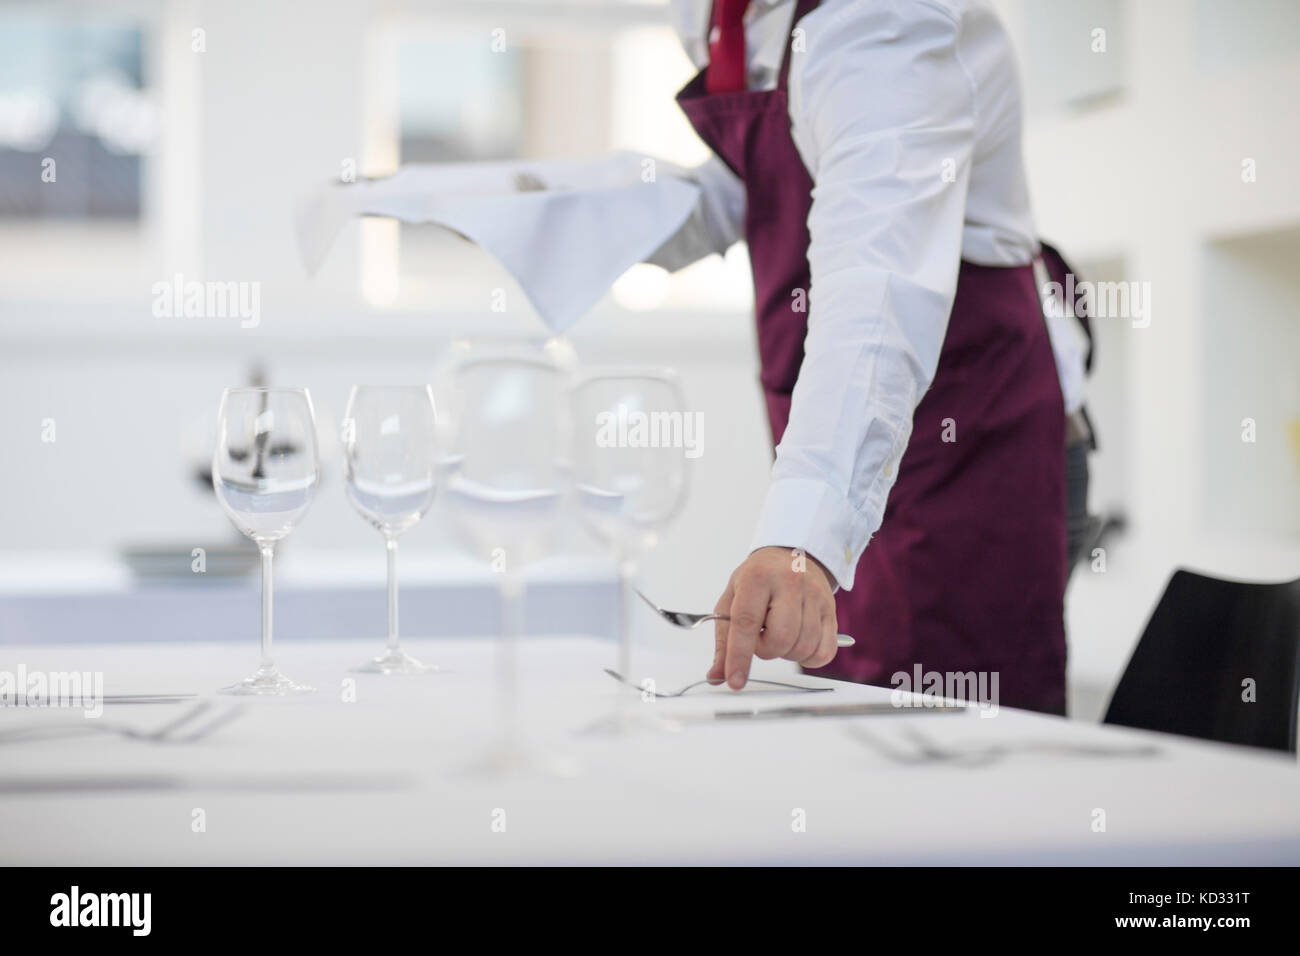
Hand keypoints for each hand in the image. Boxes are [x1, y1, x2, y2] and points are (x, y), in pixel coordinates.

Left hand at [709, 546, 838, 688]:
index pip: (747, 622)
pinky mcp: (831, 610)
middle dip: (766, 650)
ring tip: (779, 634)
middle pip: (781, 638)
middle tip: (761, 637)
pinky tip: (798, 643)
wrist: (790, 555)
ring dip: (786, 653)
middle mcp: (789, 582)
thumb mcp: (732, 599)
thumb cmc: (757, 580)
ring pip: (803, 647)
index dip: (739, 656)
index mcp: (757, 577)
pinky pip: (824, 652)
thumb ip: (724, 640)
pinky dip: (809, 658)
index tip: (735, 681)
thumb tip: (716, 676)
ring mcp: (814, 595)